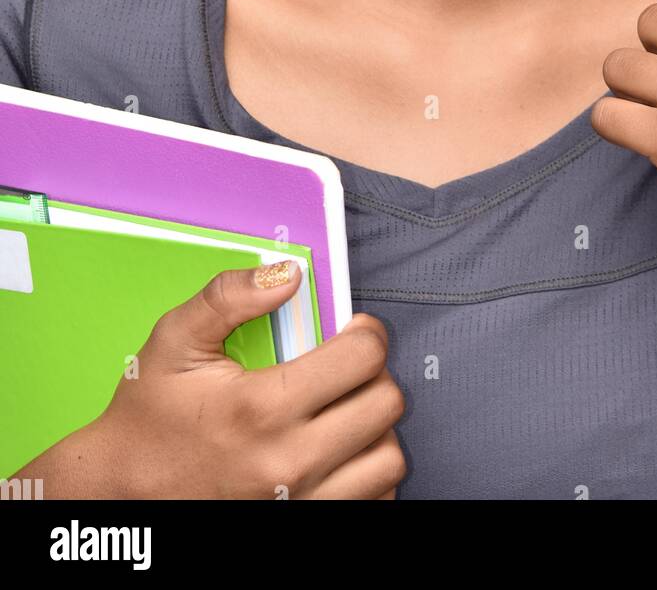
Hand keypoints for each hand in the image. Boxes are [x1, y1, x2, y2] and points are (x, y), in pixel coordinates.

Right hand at [12, 261, 406, 499]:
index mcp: (261, 407)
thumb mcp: (175, 340)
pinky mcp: (303, 527)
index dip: (367, 333)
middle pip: (385, 405)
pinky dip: (367, 474)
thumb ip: (229, 296)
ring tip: (345, 410)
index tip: (355, 331)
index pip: (362, 359)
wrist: (122, 491)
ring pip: (388, 459)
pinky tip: (339, 452)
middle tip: (348, 368)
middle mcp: (288, 462)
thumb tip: (288, 274)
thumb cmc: (150, 415)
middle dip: (373, 375)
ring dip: (375, 428)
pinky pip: (375, 501)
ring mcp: (299, 503)